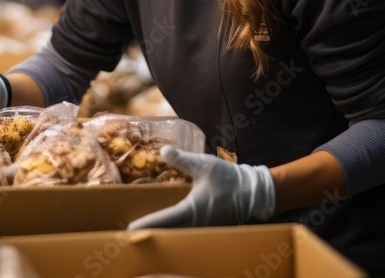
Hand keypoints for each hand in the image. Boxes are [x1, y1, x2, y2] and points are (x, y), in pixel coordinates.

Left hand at [127, 146, 275, 228]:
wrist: (253, 191)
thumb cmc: (228, 178)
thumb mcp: (204, 164)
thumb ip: (182, 159)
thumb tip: (163, 151)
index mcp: (192, 210)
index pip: (164, 220)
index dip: (147, 224)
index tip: (130, 228)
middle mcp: (196, 223)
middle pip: (168, 232)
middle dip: (152, 231)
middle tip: (134, 229)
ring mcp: (203, 228)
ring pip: (179, 233)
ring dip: (165, 231)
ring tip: (149, 228)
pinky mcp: (209, 227)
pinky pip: (189, 231)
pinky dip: (177, 230)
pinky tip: (172, 225)